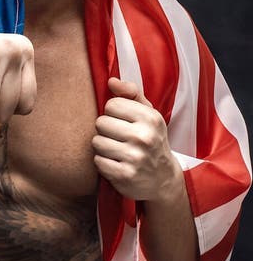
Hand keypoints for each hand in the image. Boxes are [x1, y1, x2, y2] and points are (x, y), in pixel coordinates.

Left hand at [92, 77, 181, 200]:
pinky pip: (97, 161)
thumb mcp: (148, 114)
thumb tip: (111, 81)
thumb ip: (131, 93)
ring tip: (117, 150)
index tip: (123, 122)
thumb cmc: (151, 140)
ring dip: (103, 147)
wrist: (163, 179)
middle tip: (119, 138)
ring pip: (96, 142)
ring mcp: (135, 158)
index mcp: (150, 119)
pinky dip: (103, 162)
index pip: (111, 105)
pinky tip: (116, 163)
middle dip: (106, 130)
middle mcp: (144, 137)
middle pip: (101, 123)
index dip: (113, 113)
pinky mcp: (125, 176)